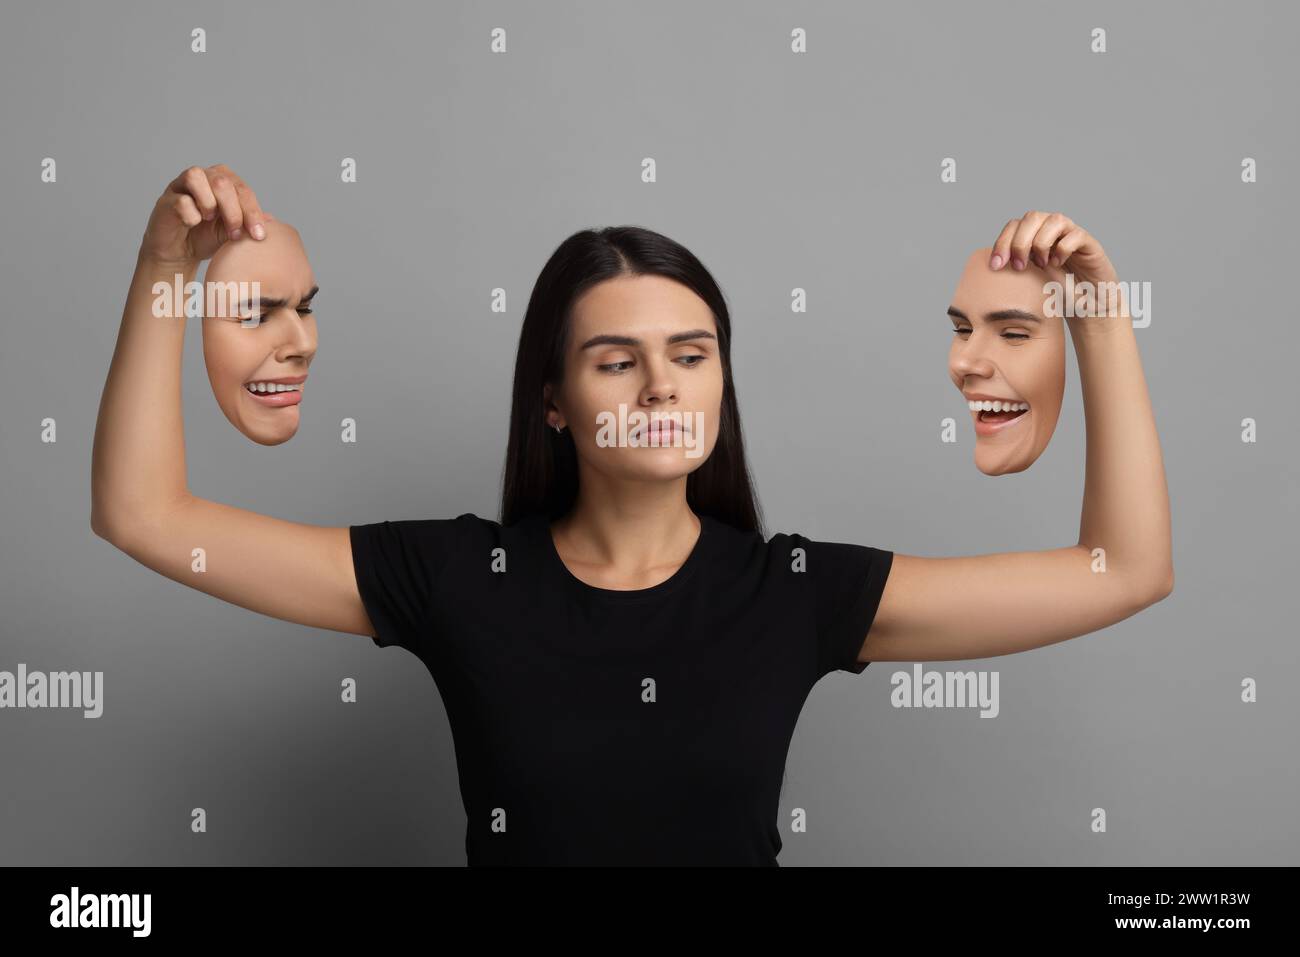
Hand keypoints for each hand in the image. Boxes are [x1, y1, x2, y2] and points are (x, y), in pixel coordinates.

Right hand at [139, 164, 271, 268]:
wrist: (180, 252)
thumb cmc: (207, 237)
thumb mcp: (233, 232)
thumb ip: (250, 223)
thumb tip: (271, 219)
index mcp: (223, 181)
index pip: (242, 189)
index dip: (252, 212)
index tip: (259, 236)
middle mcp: (203, 177)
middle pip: (222, 181)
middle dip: (233, 211)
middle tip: (235, 234)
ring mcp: (181, 185)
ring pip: (196, 177)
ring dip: (208, 202)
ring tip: (209, 220)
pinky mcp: (165, 199)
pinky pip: (180, 199)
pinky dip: (190, 214)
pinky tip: (192, 224)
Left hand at [988, 211, 1117, 288]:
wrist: (1087, 301)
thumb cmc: (1056, 290)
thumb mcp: (1028, 280)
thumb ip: (1013, 268)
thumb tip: (990, 267)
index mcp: (1034, 235)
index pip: (1014, 225)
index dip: (1002, 242)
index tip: (995, 266)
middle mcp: (1052, 229)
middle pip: (1032, 217)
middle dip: (1020, 242)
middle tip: (1018, 267)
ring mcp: (1071, 233)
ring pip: (1054, 220)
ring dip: (1041, 243)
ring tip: (1041, 264)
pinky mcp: (1089, 243)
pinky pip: (1075, 235)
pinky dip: (1063, 249)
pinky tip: (1058, 264)